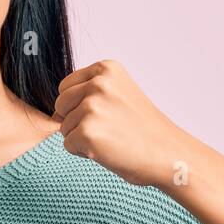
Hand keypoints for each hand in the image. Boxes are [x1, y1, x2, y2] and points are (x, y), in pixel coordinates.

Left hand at [52, 59, 186, 187]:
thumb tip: (55, 113)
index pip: (66, 87)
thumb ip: (90, 92)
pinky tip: (109, 150)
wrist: (169, 153)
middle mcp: (98, 83)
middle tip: (109, 129)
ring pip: (64, 127)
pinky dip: (84, 152)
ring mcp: (92, 107)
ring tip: (112, 139)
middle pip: (60, 104)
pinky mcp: (87, 133)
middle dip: (76, 120)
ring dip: (82, 137)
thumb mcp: (120, 94)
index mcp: (106, 69)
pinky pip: (68, 145)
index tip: (107, 114)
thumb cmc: (144, 129)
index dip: (79, 106)